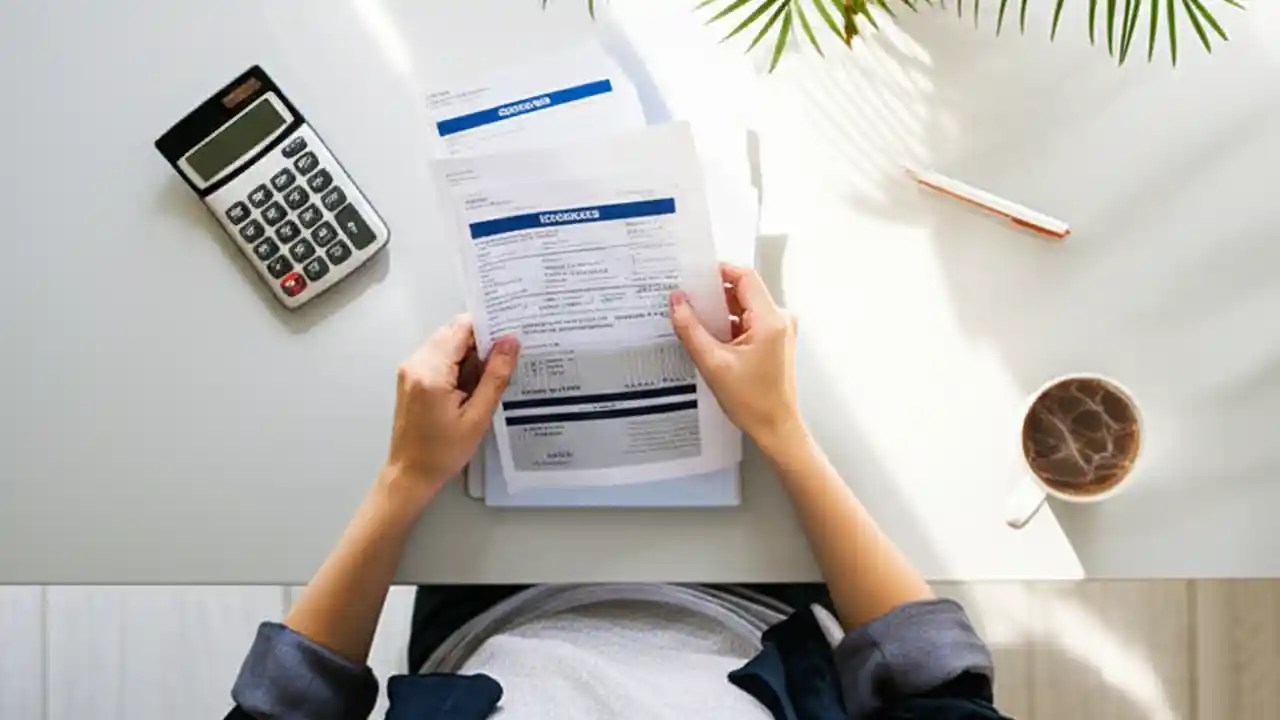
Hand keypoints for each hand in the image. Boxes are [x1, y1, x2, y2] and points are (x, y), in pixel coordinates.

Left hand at [383, 315, 519, 497]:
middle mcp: (415, 362)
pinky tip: (473, 382)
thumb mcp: (478, 417)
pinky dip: (457, 361)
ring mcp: (410, 368)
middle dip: (481, 339)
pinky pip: (438, 355)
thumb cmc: (444, 452)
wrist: (409, 473)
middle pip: (452, 331)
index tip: (512, 334)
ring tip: (492, 372)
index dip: (488, 326)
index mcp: (431, 371)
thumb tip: (511, 342)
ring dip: (470, 352)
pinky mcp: (411, 376)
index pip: (461, 328)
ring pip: (446, 342)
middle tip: (508, 354)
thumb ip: (495, 376)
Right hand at [669, 265, 802, 451]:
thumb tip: (677, 302)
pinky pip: (748, 321)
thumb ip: (691, 329)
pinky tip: (709, 337)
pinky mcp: (772, 341)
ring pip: (744, 306)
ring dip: (720, 312)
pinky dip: (728, 325)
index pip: (744, 276)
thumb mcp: (713, 363)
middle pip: (743, 290)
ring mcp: (778, 330)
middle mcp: (779, 320)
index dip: (719, 271)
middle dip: (714, 294)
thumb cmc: (754, 402)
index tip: (695, 275)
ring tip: (695, 321)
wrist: (775, 428)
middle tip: (687, 299)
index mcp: (770, 320)